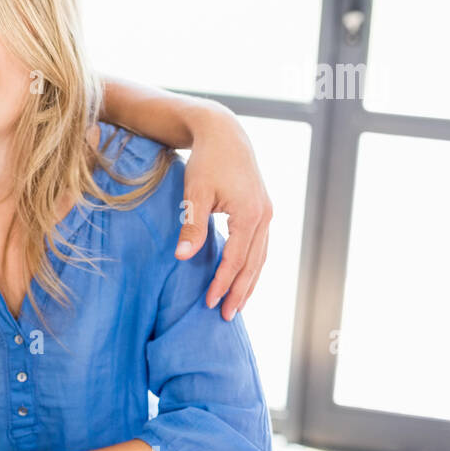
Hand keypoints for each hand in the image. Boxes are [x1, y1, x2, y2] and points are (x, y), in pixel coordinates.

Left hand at [176, 104, 272, 319]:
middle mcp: (264, 217)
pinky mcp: (263, 211)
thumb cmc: (207, 161)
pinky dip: (252, 266)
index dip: (222, 283)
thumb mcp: (194, 193)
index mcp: (250, 215)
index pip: (236, 260)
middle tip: (226, 316)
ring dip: (249, 282)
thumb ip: (191, 227)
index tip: (210, 303)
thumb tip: (182, 258)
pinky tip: (242, 279)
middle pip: (253, 265)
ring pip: (260, 258)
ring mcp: (267, 214)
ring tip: (237, 305)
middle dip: (240, 292)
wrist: (225, 134)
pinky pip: (260, 246)